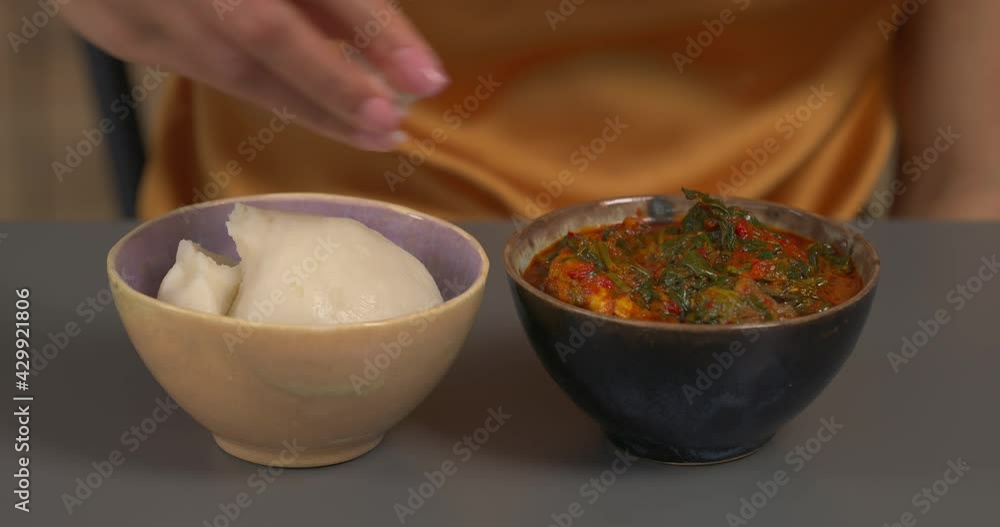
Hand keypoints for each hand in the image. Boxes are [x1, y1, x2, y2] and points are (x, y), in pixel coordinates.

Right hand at [64, 0, 448, 150]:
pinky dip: (266, 90)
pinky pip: (206, 70)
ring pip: (233, 69)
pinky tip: (315, 108)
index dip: (376, 31)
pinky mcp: (117, 30)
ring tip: (371, 131)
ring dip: (309, 107)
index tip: (426, 78)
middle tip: (392, 127)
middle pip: (265, 34)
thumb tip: (382, 42)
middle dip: (336, 88)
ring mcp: (141, 2)